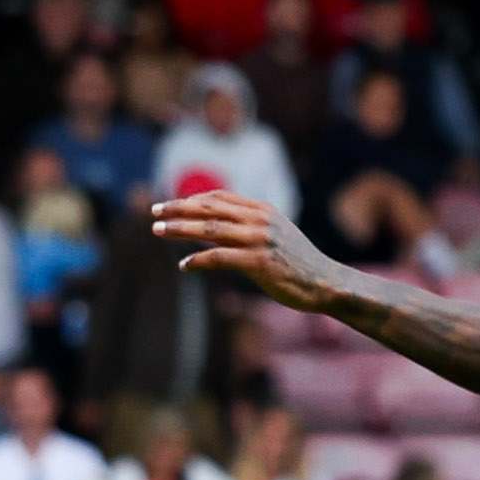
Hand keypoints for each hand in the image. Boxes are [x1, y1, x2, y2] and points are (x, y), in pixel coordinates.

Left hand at [151, 189, 346, 311]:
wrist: (325, 282)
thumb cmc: (297, 264)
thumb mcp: (275, 236)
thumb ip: (249, 228)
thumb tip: (217, 230)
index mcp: (262, 210)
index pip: (219, 197)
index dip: (191, 200)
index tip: (169, 205)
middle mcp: (259, 220)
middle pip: (209, 209)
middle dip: (178, 209)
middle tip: (154, 212)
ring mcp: (259, 240)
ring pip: (210, 229)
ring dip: (180, 230)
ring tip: (158, 231)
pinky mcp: (259, 262)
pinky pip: (220, 257)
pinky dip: (198, 260)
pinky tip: (184, 266)